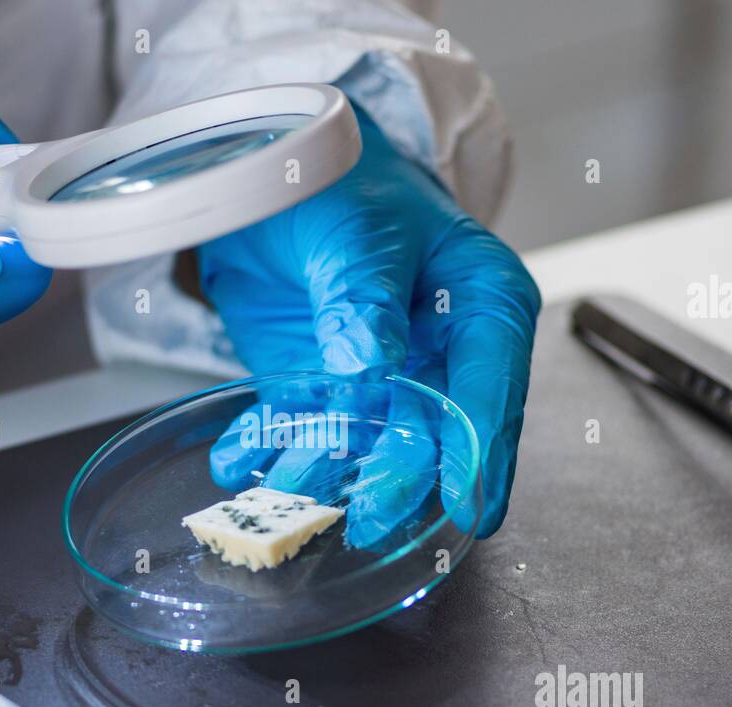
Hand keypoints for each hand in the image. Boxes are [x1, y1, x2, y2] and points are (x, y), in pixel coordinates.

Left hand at [200, 104, 538, 540]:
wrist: (277, 162)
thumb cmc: (346, 176)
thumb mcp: (359, 228)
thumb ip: (365, 296)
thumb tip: (371, 369)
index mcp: (482, 304)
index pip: (494, 383)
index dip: (481, 446)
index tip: (466, 499)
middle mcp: (440, 353)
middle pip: (432, 430)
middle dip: (400, 477)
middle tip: (371, 518)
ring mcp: (381, 378)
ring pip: (364, 443)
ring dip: (326, 472)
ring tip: (288, 491)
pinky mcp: (321, 386)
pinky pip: (299, 428)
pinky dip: (268, 446)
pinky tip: (237, 460)